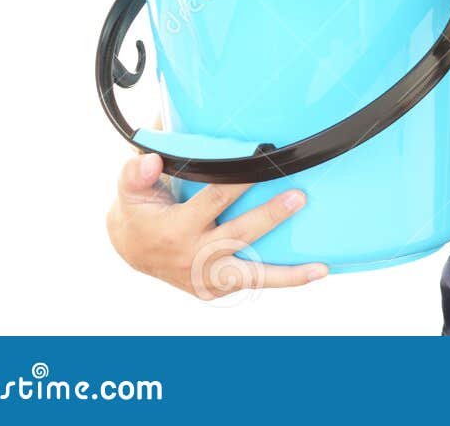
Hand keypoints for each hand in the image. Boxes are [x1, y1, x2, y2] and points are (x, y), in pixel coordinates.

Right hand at [106, 152, 327, 299]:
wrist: (130, 252)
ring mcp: (205, 279)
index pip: (213, 200)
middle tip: (298, 198)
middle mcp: (193, 257)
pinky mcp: (214, 290)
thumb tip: (150, 159)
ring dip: (287, 275)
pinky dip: (280, 281)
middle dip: (270, 217)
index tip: (263, 159)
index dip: (238, 181)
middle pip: (238, 236)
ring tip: (321, 269)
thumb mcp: (128, 190)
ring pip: (251, 277)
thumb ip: (135, 173)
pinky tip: (312, 273)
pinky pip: (251, 285)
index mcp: (175, 229)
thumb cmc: (137, 213)